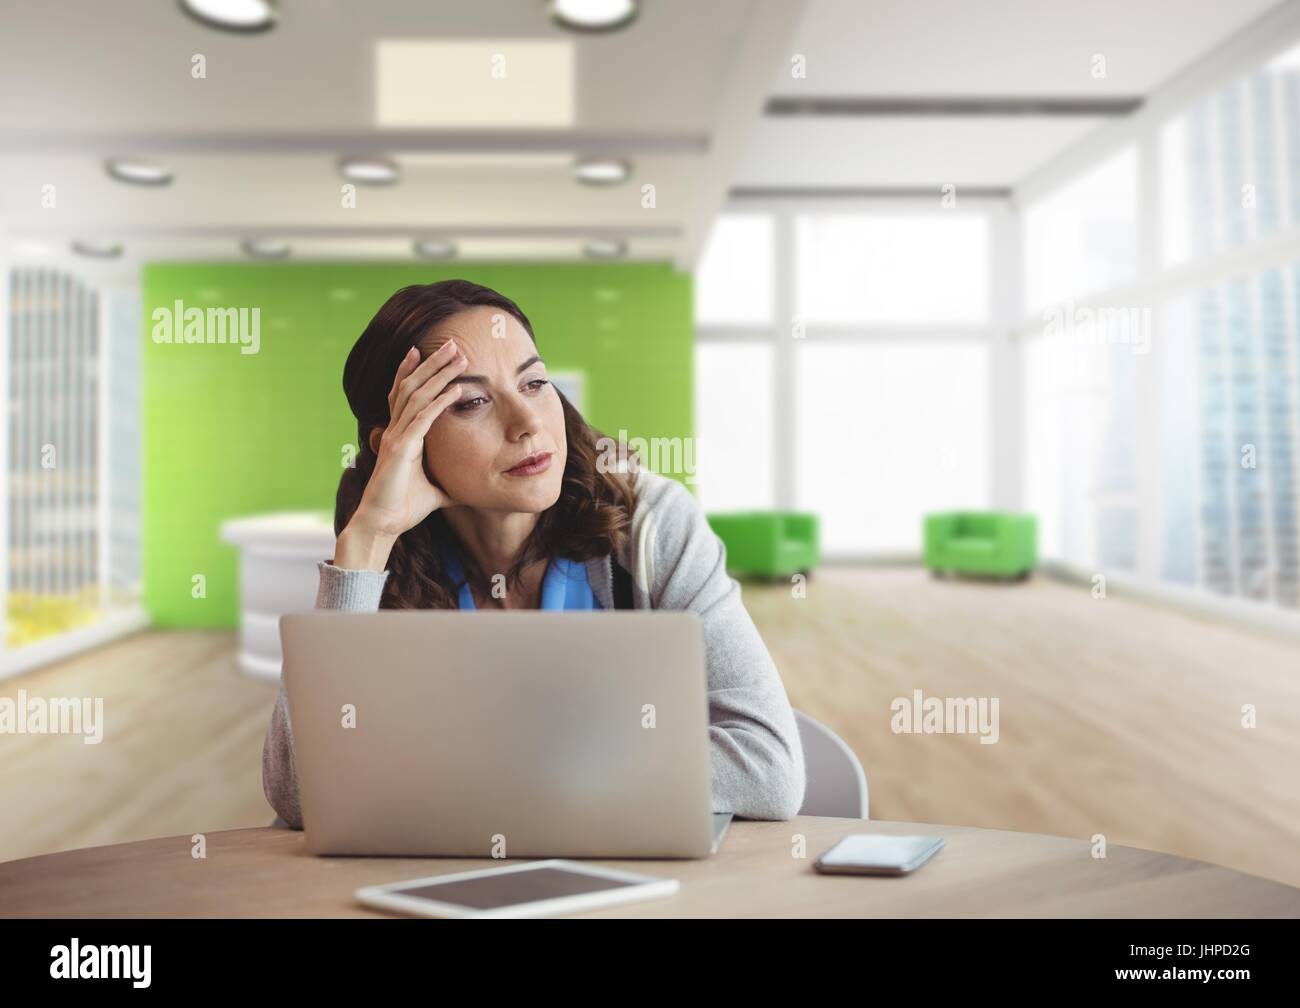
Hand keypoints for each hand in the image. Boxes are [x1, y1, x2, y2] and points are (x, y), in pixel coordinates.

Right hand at [351, 339, 466, 540]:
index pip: (407, 395)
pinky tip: (457, 390)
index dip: (416, 371)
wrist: (382, 524)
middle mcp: (396, 430)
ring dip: (439, 374)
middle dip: (433, 364)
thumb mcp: (436, 491)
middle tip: (452, 344)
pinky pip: (423, 419)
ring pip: (417, 395)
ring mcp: (397, 437)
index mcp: (401, 435)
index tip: (429, 351)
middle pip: (413, 386)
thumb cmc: (404, 507)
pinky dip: (440, 402)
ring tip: (458, 356)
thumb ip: (449, 482)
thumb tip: (470, 487)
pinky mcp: (401, 448)